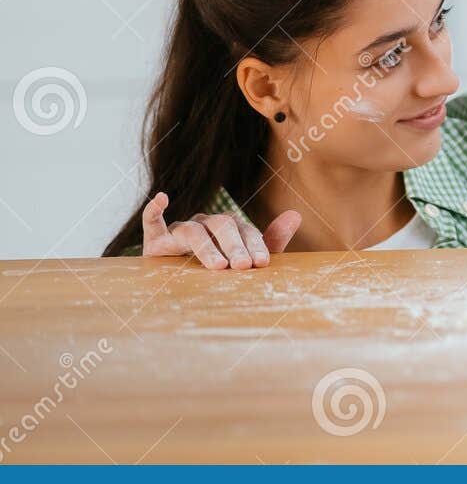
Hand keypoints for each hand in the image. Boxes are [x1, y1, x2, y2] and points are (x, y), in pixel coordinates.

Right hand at [141, 191, 299, 269]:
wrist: (180, 285)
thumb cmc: (219, 270)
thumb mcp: (247, 260)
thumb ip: (271, 241)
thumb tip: (296, 215)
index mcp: (228, 227)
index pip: (245, 230)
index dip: (254, 245)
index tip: (261, 263)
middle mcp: (205, 224)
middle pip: (222, 226)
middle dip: (234, 247)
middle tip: (242, 266)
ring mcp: (180, 230)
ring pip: (193, 231)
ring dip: (207, 247)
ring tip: (219, 266)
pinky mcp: (156, 241)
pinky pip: (152, 221)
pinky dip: (154, 209)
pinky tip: (162, 198)